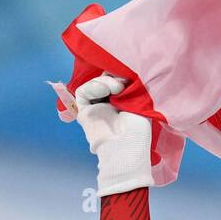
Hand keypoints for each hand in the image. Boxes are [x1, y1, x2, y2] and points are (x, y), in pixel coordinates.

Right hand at [75, 73, 152, 195]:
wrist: (128, 145)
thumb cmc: (138, 129)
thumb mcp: (138, 102)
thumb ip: (128, 87)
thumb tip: (119, 74)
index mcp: (122, 105)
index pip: (114, 83)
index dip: (118, 75)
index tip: (128, 75)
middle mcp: (107, 107)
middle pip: (103, 82)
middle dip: (112, 76)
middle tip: (124, 80)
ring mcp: (95, 110)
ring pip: (93, 85)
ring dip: (105, 81)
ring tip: (119, 87)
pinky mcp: (84, 113)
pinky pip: (82, 93)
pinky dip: (93, 87)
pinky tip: (107, 89)